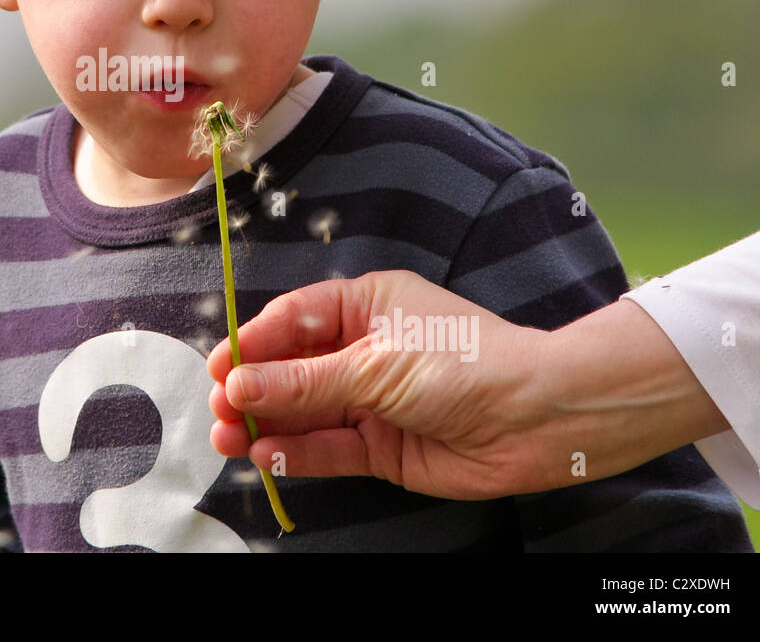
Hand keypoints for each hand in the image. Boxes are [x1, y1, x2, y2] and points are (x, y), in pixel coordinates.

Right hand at [207, 270, 556, 499]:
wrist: (540, 418)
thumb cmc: (469, 362)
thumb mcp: (377, 364)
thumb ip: (305, 381)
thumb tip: (240, 386)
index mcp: (366, 305)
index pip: (293, 319)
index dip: (253, 342)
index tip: (219, 366)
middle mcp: (364, 349)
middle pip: (292, 368)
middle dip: (254, 389)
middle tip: (219, 409)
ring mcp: (371, 399)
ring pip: (304, 412)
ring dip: (266, 424)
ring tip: (228, 438)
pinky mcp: (382, 445)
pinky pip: (328, 448)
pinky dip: (299, 452)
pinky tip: (269, 454)